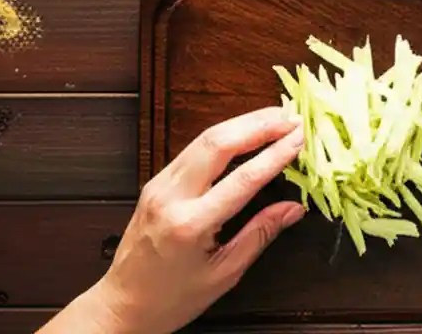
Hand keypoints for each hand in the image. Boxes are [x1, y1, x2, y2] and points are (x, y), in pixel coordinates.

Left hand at [39, 107, 305, 333]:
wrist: (122, 304)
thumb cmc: (171, 299)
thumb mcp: (223, 274)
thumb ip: (259, 235)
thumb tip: (293, 209)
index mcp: (190, 225)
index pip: (241, 180)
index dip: (274, 155)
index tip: (298, 138)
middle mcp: (171, 197)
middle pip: (217, 143)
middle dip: (257, 124)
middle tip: (290, 117)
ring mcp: (159, 186)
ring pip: (202, 139)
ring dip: (241, 124)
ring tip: (274, 117)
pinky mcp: (155, 182)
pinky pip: (192, 149)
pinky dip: (222, 135)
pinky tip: (243, 132)